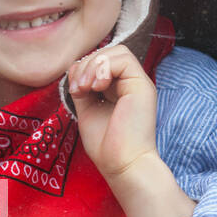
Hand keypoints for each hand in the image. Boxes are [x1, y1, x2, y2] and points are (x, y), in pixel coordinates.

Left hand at [67, 44, 158, 183]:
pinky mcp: (142, 85)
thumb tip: (74, 70)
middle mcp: (130, 84)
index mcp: (118, 89)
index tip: (74, 90)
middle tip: (78, 88)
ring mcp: (138, 83)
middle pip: (108, 52)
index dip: (83, 68)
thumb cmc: (106, 147)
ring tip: (85, 88)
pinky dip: (104, 68)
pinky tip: (96, 88)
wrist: (122, 165)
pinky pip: (123, 58)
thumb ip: (83, 88)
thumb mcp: (87, 110)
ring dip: (93, 66)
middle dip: (86, 65)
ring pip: (116, 51)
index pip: (101, 61)